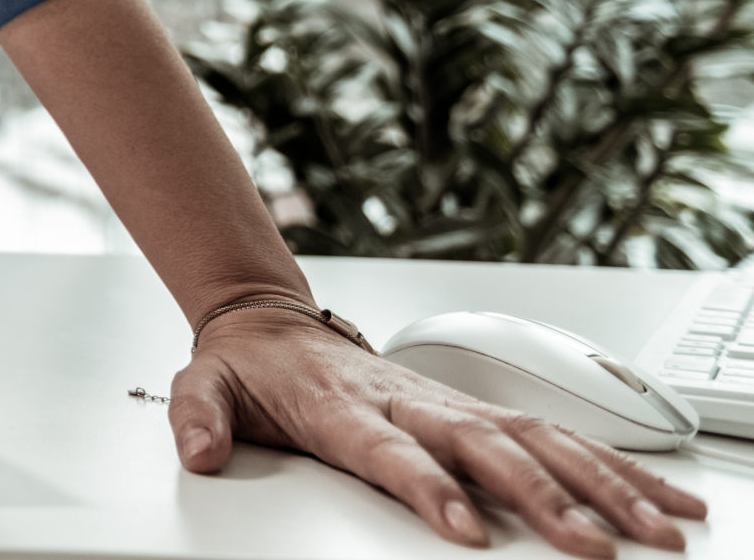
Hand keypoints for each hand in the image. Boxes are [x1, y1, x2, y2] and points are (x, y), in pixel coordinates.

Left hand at [172, 308, 708, 553]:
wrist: (269, 321)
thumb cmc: (249, 365)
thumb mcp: (202, 384)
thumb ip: (199, 416)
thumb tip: (198, 449)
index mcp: (344, 404)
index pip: (391, 450)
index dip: (428, 486)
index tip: (465, 528)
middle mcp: (406, 401)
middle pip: (483, 448)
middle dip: (540, 497)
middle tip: (587, 546)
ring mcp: (447, 404)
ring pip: (535, 440)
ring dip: (595, 484)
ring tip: (649, 530)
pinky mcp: (475, 411)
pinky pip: (552, 435)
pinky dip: (609, 465)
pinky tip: (658, 496)